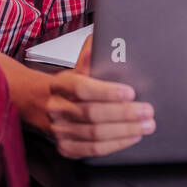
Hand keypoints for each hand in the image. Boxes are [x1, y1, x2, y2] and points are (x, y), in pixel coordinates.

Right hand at [45, 36, 155, 158]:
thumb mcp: (75, 68)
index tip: (130, 92)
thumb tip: (103, 36)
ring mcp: (60, 131)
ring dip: (125, 131)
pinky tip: (131, 137)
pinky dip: (115, 145)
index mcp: (61, 84)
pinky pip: (93, 150)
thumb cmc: (65, 86)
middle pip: (92, 114)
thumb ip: (91, 56)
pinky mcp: (66, 147)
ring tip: (145, 125)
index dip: (108, 92)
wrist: (38, 105)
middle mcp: (57, 108)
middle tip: (147, 111)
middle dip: (124, 114)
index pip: (83, 88)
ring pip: (95, 135)